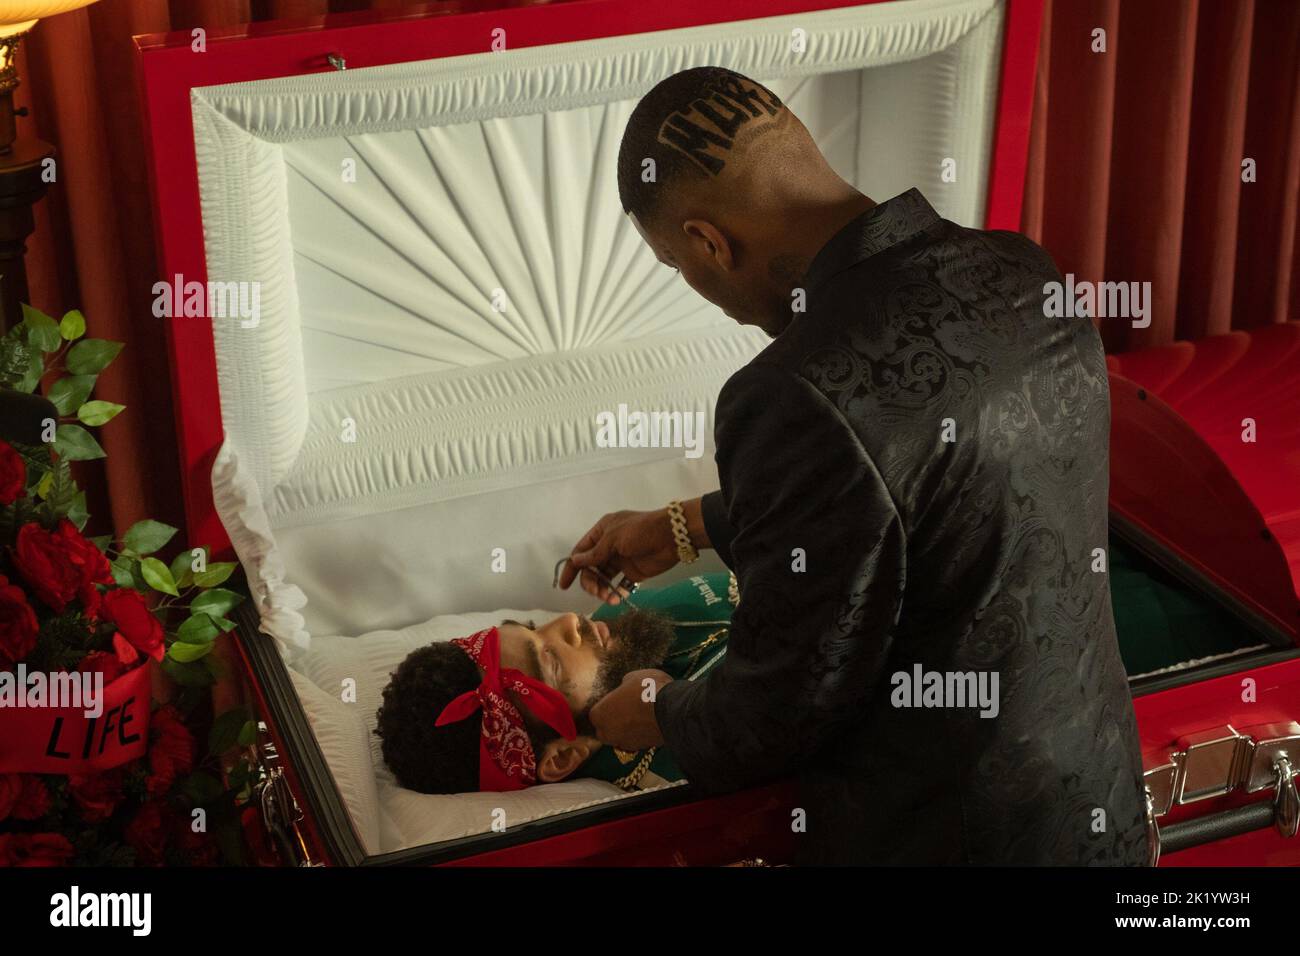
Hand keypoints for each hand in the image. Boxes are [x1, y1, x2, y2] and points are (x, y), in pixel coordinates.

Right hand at [557, 508, 677, 603]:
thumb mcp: (614, 539)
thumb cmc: (641, 531)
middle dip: (590, 582)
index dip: (571, 568)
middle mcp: (608, 546)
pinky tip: (617, 598)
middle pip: (591, 568)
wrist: (673, 536)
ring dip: (603, 590)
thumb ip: (595, 553)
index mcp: (602, 532)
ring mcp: (621, 559)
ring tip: (608, 598)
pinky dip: (616, 592)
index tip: (564, 586)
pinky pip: (620, 584)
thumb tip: (575, 560)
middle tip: (596, 593)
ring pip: (604, 578)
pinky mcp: (633, 572)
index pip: (580, 551)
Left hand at [589, 669, 672, 750]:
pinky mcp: (641, 749)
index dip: (606, 706)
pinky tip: (649, 723)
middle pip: (606, 729)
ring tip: (640, 716)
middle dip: (613, 721)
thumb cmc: (646, 689)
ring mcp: (624, 743)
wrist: (672, 710)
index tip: (616, 699)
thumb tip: (624, 689)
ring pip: (620, 737)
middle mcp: (607, 733)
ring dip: (626, 729)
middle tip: (626, 709)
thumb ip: (623, 686)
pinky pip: (636, 740)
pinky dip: (640, 734)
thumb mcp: (631, 677)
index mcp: (599, 714)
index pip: (596, 713)